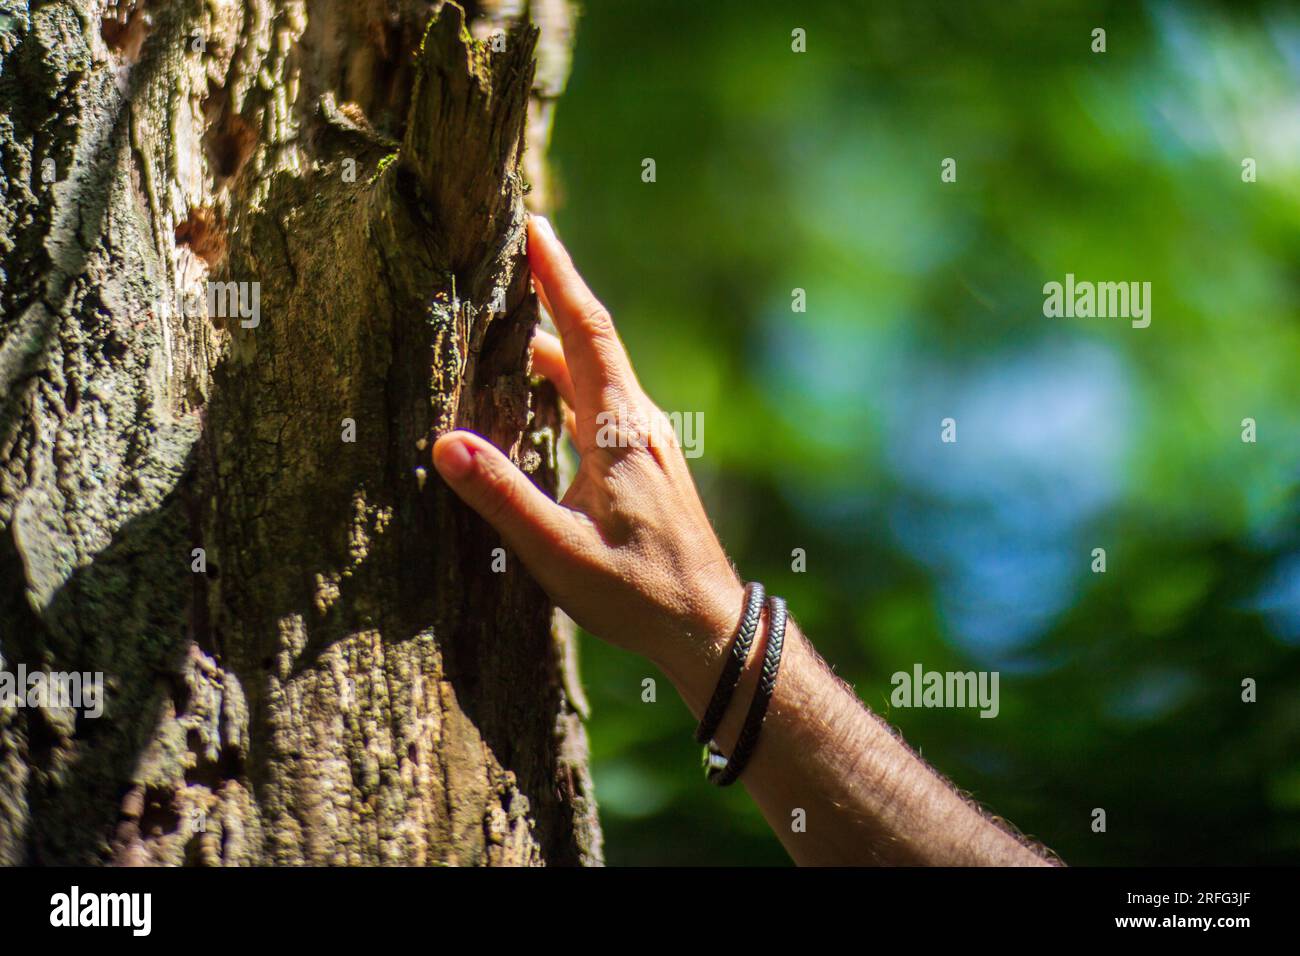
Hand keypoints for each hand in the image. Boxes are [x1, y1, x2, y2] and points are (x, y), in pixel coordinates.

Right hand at [432, 216, 744, 691]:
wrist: (709, 625)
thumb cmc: (638, 593)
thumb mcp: (559, 553)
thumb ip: (502, 498)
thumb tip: (446, 443)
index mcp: (620, 431)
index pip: (587, 333)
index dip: (559, 277)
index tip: (535, 225)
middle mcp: (638, 424)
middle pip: (591, 342)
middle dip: (551, 296)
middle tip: (507, 259)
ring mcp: (646, 444)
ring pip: (595, 375)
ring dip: (554, 344)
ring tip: (506, 324)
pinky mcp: (645, 466)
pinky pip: (599, 403)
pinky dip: (564, 383)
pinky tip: (539, 398)